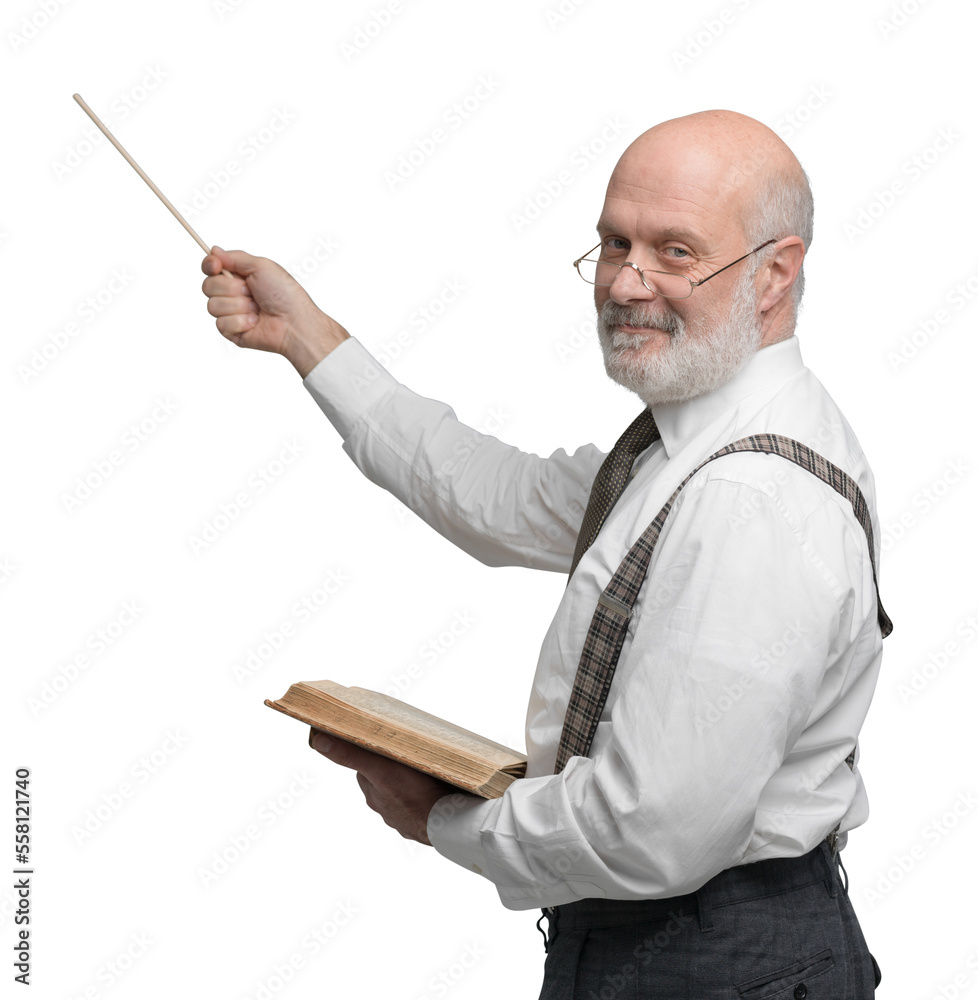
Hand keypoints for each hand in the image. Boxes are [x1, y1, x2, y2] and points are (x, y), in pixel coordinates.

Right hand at [201, 246, 348, 376]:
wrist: (294, 322)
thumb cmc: (284, 294)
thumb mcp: (262, 266)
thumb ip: (235, 257)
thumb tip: (213, 251)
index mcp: (238, 276)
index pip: (210, 268)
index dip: (209, 265)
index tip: (216, 265)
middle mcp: (232, 294)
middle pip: (208, 286)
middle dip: (231, 288)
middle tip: (251, 291)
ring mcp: (230, 313)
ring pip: (213, 306)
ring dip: (239, 306)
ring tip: (257, 308)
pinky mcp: (232, 331)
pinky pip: (221, 324)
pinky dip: (241, 322)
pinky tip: (255, 322)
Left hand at [308, 730, 458, 844]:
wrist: (446, 824)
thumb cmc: (414, 795)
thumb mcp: (380, 767)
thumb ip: (351, 755)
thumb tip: (319, 742)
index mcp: (373, 790)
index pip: (367, 766)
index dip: (372, 752)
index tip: (381, 742)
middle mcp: (384, 805)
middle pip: (383, 779)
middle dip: (390, 767)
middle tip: (405, 752)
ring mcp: (402, 816)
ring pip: (401, 794)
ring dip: (408, 784)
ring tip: (424, 772)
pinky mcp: (420, 823)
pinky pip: (419, 807)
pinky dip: (422, 799)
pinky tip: (433, 793)